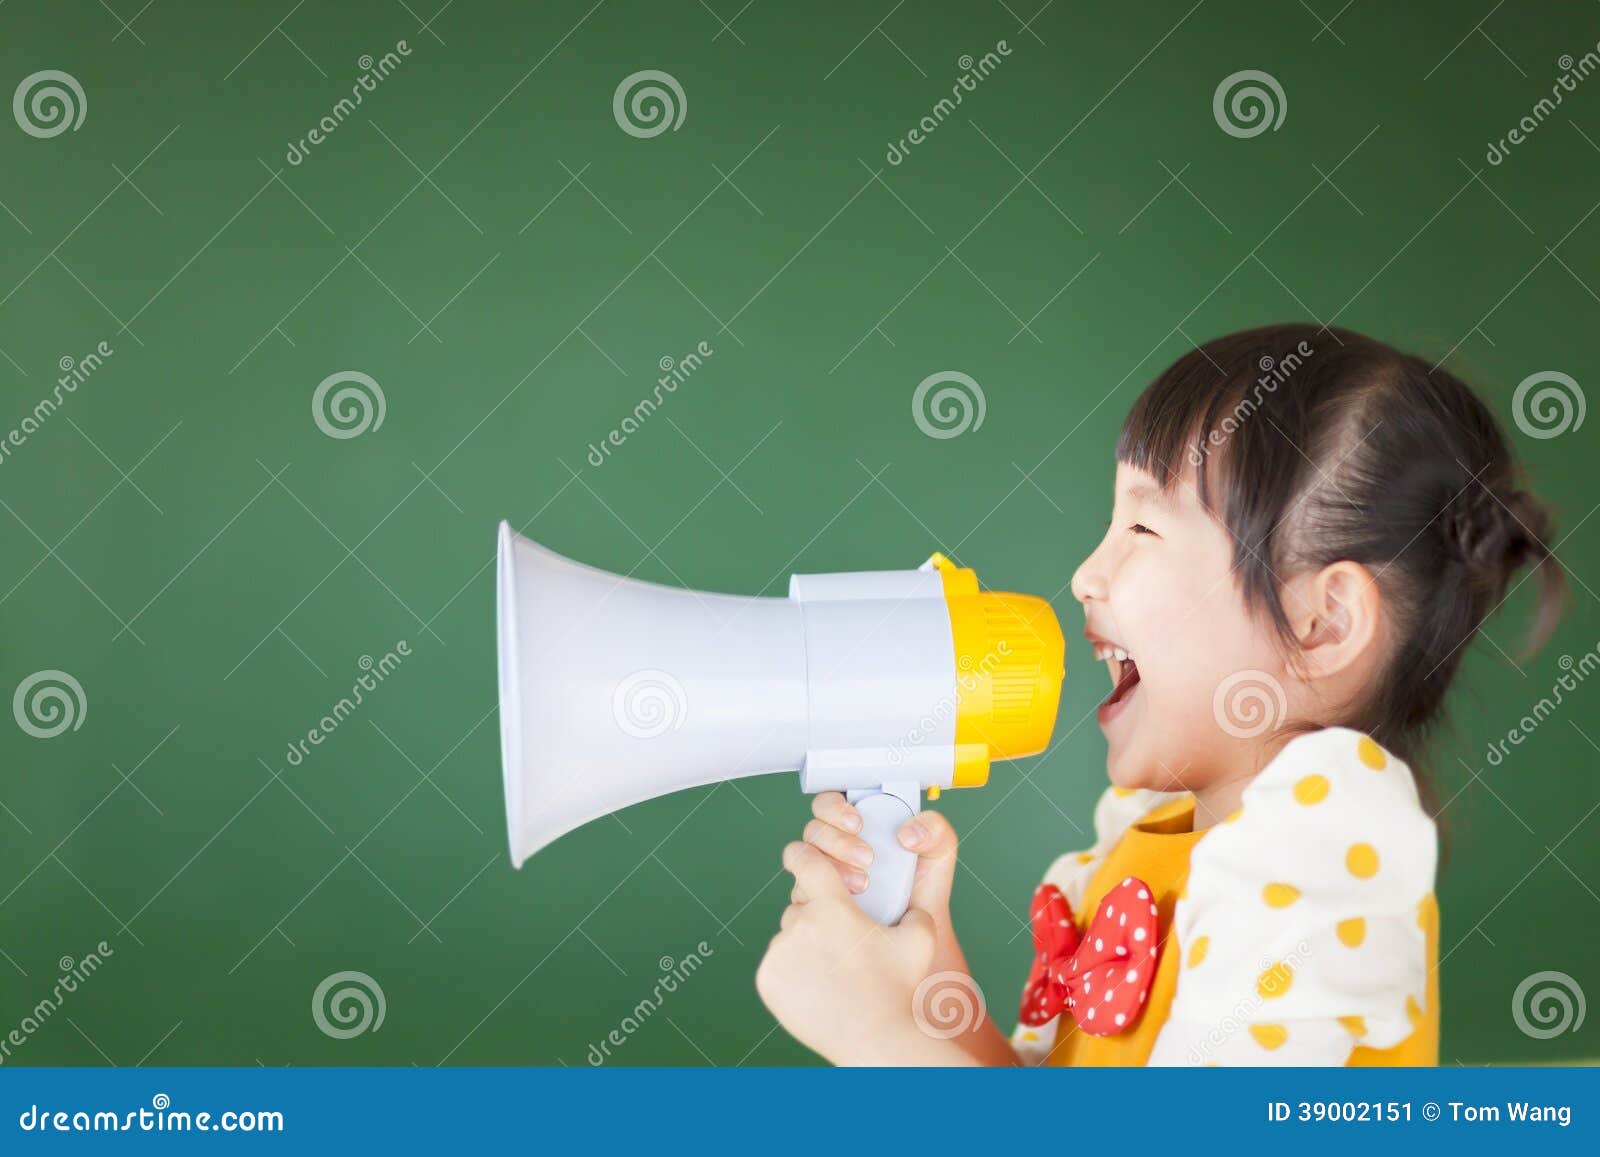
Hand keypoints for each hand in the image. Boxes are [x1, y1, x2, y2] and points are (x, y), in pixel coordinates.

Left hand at [754, 838, 938, 1064]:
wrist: (873, 1038)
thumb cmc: (897, 989)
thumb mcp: (920, 940)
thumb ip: (915, 911)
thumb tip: (913, 907)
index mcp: (831, 906)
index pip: (806, 860)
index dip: (806, 856)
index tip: (807, 861)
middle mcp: (798, 924)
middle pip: (801, 907)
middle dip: (817, 918)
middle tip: (841, 944)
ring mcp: (778, 953)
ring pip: (788, 937)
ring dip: (804, 946)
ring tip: (832, 972)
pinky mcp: (767, 980)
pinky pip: (777, 965)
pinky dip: (791, 973)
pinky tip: (817, 987)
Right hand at [801, 792, 962, 941]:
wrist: (914, 929)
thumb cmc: (923, 887)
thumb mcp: (939, 851)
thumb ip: (935, 829)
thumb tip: (908, 832)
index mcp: (862, 822)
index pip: (832, 802)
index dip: (836, 807)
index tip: (858, 822)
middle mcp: (837, 843)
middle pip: (814, 827)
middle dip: (836, 840)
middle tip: (867, 857)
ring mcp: (824, 870)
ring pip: (803, 856)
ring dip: (830, 866)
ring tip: (863, 883)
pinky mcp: (815, 896)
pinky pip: (802, 887)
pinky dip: (820, 891)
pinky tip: (850, 899)